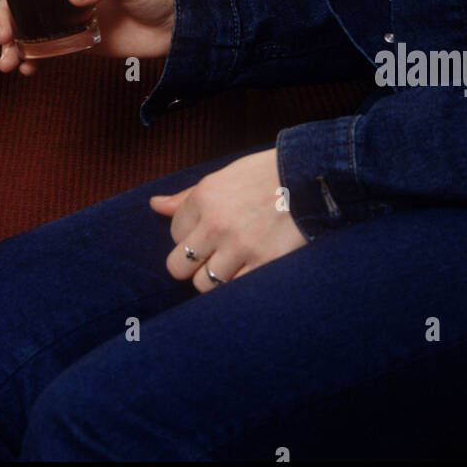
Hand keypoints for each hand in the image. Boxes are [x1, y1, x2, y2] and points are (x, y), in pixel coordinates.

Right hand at [0, 0, 174, 75]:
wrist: (173, 27)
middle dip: (4, 17)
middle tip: (3, 36)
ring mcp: (65, 14)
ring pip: (26, 26)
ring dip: (11, 42)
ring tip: (7, 61)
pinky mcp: (73, 39)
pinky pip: (44, 49)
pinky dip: (30, 59)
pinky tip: (25, 69)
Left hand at [151, 149, 307, 292]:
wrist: (312, 178)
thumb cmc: (265, 175)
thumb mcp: (223, 176)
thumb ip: (187, 196)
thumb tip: (155, 205)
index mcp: (204, 197)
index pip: (173, 232)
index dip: (187, 236)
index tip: (205, 233)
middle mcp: (216, 223)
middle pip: (177, 266)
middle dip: (189, 265)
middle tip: (209, 257)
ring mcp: (240, 246)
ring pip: (203, 284)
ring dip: (214, 278)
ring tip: (231, 263)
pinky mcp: (264, 264)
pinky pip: (234, 290)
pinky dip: (237, 285)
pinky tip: (247, 269)